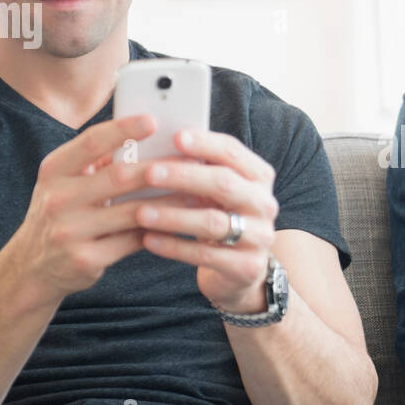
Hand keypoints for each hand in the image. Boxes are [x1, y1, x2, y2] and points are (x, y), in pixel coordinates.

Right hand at [7, 114, 192, 305]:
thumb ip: (96, 162)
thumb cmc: (60, 214)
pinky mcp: (86, 260)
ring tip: (194, 191)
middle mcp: (58, 199)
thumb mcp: (64, 182)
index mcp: (54, 171)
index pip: (91, 142)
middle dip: (159, 167)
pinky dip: (158, 230)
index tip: (153, 120)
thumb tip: (144, 137)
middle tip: (191, 160)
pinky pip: (132, 241)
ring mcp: (70, 232)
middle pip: (118, 176)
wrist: (31, 267)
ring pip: (132, 212)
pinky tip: (178, 222)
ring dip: (168, 202)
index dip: (123, 129)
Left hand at [135, 130, 279, 313]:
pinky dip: (174, 247)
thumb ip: (197, 169)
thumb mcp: (215, 191)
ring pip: (213, 222)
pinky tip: (148, 240)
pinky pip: (206, 256)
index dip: (204, 143)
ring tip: (140, 213)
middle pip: (224, 184)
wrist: (241, 268)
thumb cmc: (218, 216)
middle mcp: (264, 204)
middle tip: (149, 173)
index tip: (174, 136)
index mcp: (258, 176)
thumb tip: (154, 144)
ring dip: (173, 216)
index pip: (232, 152)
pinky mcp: (247, 267)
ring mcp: (259, 236)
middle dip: (184, 176)